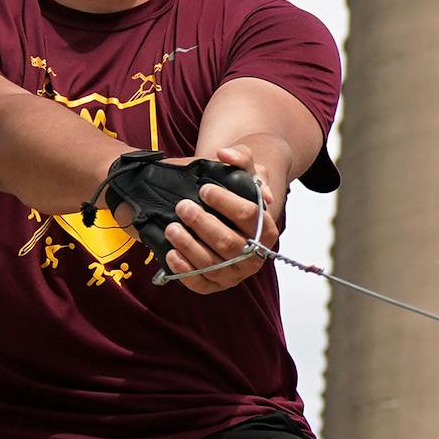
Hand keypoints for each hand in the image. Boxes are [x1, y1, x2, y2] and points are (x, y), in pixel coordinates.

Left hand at [159, 144, 273, 294]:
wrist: (225, 212)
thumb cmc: (235, 191)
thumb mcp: (245, 170)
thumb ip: (241, 156)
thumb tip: (226, 154)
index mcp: (268, 231)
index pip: (249, 216)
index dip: (226, 203)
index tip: (205, 189)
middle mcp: (254, 257)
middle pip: (229, 243)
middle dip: (203, 224)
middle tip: (182, 207)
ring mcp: (235, 274)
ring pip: (213, 264)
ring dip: (189, 246)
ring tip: (172, 227)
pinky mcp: (215, 285)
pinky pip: (200, 283)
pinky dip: (184, 271)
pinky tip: (170, 254)